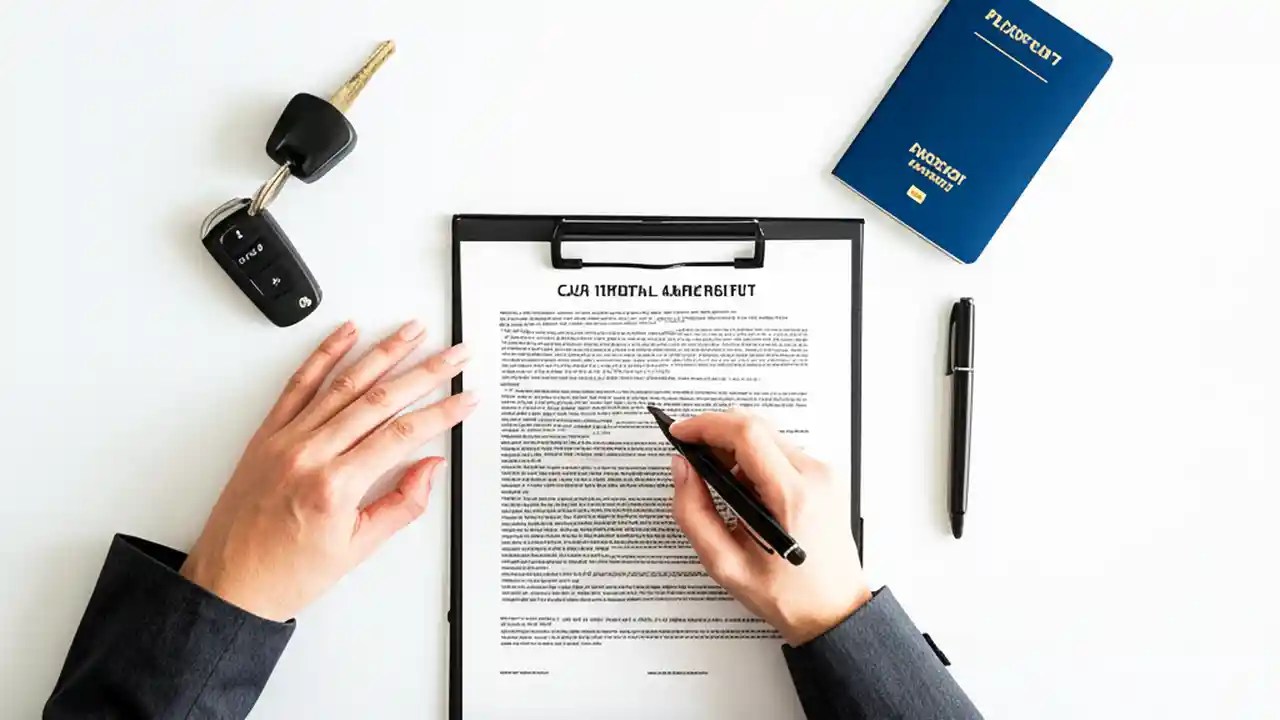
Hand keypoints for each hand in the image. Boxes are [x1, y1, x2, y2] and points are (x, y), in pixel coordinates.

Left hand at [180, 320, 475, 621]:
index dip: (442, 413)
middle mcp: (310, 454)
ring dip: (383, 352)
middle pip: (380, 399)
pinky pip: (298, 384)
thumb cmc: (286, 573)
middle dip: (425, 372)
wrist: (227, 583)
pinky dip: (324, 354)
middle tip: (454, 354)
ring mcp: (286, 439)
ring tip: (412, 332)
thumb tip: (429, 468)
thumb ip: (400, 504)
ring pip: (344, 383)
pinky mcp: (267, 434)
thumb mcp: (357, 549)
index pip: (403, 435)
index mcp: (336, 486)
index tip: (466, 399)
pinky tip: (347, 333)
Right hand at [669, 410, 870, 645]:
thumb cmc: (789, 596)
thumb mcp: (726, 565)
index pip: (747, 434)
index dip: (707, 425)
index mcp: (793, 498)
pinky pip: (781, 451)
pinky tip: (744, 490)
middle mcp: (815, 477)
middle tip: (693, 457)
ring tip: (719, 484)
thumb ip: (694, 514)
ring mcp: (824, 474)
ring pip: (768, 436)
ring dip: (735, 449)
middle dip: (716, 434)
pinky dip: (754, 460)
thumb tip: (682, 470)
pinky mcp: (824, 477)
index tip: (682, 431)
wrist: (834, 611)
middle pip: (756, 427)